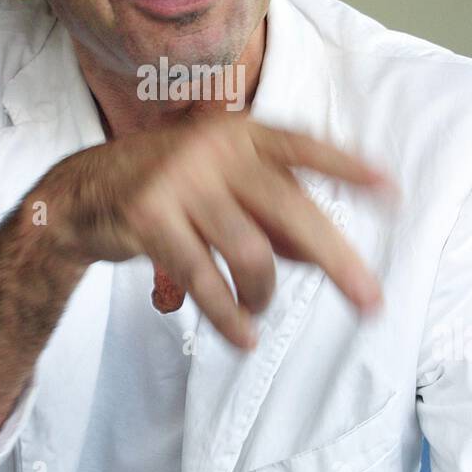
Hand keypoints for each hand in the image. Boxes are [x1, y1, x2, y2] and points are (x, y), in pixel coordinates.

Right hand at [43, 112, 396, 348]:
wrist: (80, 195)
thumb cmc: (167, 191)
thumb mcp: (222, 190)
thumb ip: (271, 215)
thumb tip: (323, 256)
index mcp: (237, 134)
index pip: (303, 147)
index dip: (348, 169)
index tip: (391, 191)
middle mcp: (212, 149)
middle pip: (290, 208)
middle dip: (337, 259)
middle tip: (370, 302)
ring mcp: (179, 180)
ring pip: (250, 252)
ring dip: (264, 294)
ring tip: (259, 312)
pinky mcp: (149, 217)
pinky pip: (204, 279)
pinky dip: (229, 316)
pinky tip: (243, 337)